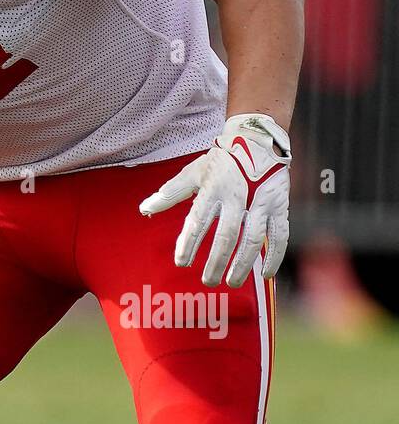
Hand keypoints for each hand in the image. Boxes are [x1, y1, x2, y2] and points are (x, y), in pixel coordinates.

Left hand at [138, 113, 290, 287]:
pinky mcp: (279, 206)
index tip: (181, 262)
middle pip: (226, 235)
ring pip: (254, 239)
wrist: (257, 141)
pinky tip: (266, 274)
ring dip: (243, 264)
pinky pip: (279, 235)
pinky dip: (275, 256)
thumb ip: (169, 194)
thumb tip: (144, 210)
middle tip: (208, 281)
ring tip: (232, 282)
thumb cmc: (221, 161)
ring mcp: (261, 202)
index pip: (198, 220)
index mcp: (212, 189)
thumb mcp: (193, 173)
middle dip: (216, 261)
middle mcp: (237, 196)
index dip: (189, 243)